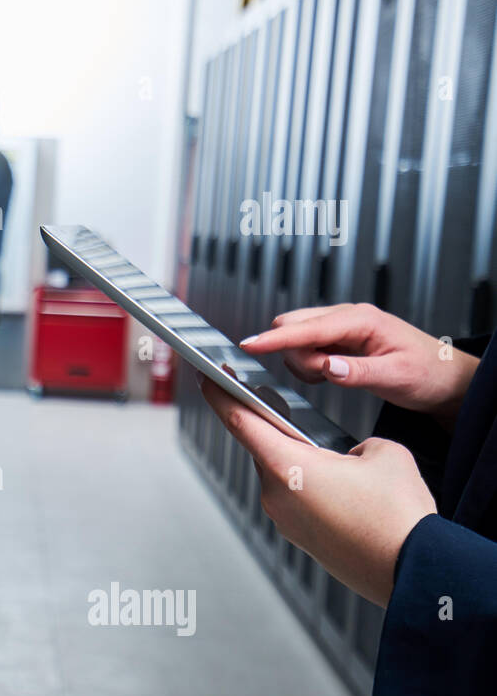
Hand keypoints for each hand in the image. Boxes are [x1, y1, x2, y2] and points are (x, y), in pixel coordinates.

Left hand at [199, 375, 436, 607]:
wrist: (413, 571)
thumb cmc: (398, 516)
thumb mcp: (386, 453)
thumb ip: (358, 442)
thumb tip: (350, 455)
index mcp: (287, 466)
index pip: (239, 420)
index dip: (219, 394)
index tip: (207, 377)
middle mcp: (276, 494)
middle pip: (262, 447)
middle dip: (273, 428)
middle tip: (282, 408)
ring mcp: (284, 519)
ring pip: (280, 475)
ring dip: (297, 461)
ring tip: (333, 458)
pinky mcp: (298, 536)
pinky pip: (294, 500)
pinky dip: (308, 487)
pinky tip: (340, 489)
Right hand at [239, 303, 478, 426]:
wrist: (445, 377)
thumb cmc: (428, 372)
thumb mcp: (395, 377)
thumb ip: (357, 373)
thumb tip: (325, 367)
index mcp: (361, 320)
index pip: (307, 328)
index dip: (275, 338)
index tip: (250, 345)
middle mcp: (347, 318)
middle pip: (293, 326)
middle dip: (294, 354)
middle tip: (321, 377)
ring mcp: (341, 327)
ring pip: (297, 338)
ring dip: (304, 362)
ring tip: (334, 376)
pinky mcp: (338, 339)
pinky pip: (306, 347)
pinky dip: (310, 364)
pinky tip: (332, 373)